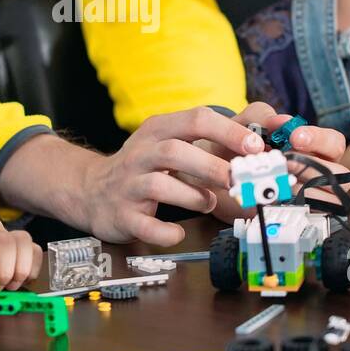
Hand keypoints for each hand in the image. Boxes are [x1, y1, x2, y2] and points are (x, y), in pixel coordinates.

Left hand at [0, 212, 41, 289]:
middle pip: (5, 243)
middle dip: (6, 270)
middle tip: (1, 286)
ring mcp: (10, 235)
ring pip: (23, 241)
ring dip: (22, 268)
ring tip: (13, 284)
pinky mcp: (24, 242)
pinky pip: (36, 250)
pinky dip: (34, 267)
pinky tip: (24, 279)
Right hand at [78, 107, 275, 244]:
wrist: (91, 190)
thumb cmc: (144, 167)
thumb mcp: (169, 142)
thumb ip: (207, 143)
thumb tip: (258, 149)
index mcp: (158, 130)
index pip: (195, 119)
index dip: (228, 132)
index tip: (255, 147)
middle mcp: (141, 154)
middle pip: (175, 151)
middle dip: (212, 167)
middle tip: (238, 181)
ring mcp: (129, 184)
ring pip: (160, 186)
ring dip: (193, 197)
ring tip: (209, 202)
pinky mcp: (122, 214)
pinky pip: (146, 224)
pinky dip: (167, 231)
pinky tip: (179, 231)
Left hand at [196, 103, 347, 222]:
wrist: (215, 167)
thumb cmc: (239, 141)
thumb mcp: (247, 121)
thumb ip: (263, 115)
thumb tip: (281, 121)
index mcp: (312, 146)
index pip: (334, 143)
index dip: (319, 140)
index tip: (294, 138)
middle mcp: (317, 170)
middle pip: (339, 172)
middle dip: (313, 167)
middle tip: (285, 163)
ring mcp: (310, 194)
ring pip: (330, 197)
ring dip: (307, 189)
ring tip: (279, 181)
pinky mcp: (297, 213)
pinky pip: (309, 215)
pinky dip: (295, 207)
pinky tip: (276, 198)